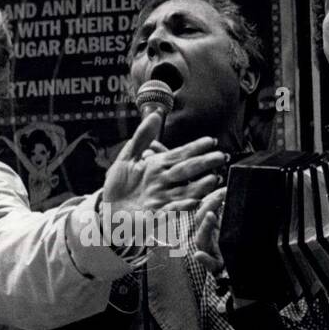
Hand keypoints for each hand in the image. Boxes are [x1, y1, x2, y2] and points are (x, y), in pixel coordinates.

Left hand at [102, 112, 225, 230]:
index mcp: (158, 166)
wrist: (108, 209)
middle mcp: (163, 182)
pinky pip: (170, 211)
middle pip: (186, 170)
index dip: (195, 148)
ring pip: (184, 191)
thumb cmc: (119, 184)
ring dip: (199, 186)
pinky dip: (181, 207)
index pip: (180, 154)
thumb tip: (156, 114)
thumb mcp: (128, 157)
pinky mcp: (155, 215)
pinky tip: (192, 202)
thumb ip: (142, 137)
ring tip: (213, 179)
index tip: (211, 141)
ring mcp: (161, 198)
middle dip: (204, 164)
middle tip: (221, 157)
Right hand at [192, 186, 227, 273]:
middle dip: (210, 205)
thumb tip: (230, 193)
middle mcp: (207, 238)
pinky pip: (208, 263)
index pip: (206, 209)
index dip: (213, 198)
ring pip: (201, 239)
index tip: (224, 189)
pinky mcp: (215, 266)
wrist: (240, 270)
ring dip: (206, 226)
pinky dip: (204, 259)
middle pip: (201, 219)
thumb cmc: (234, 249)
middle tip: (222, 193)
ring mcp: (209, 251)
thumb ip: (228, 214)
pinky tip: (199, 255)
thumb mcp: (231, 230)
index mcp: (210, 228)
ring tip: (211, 214)